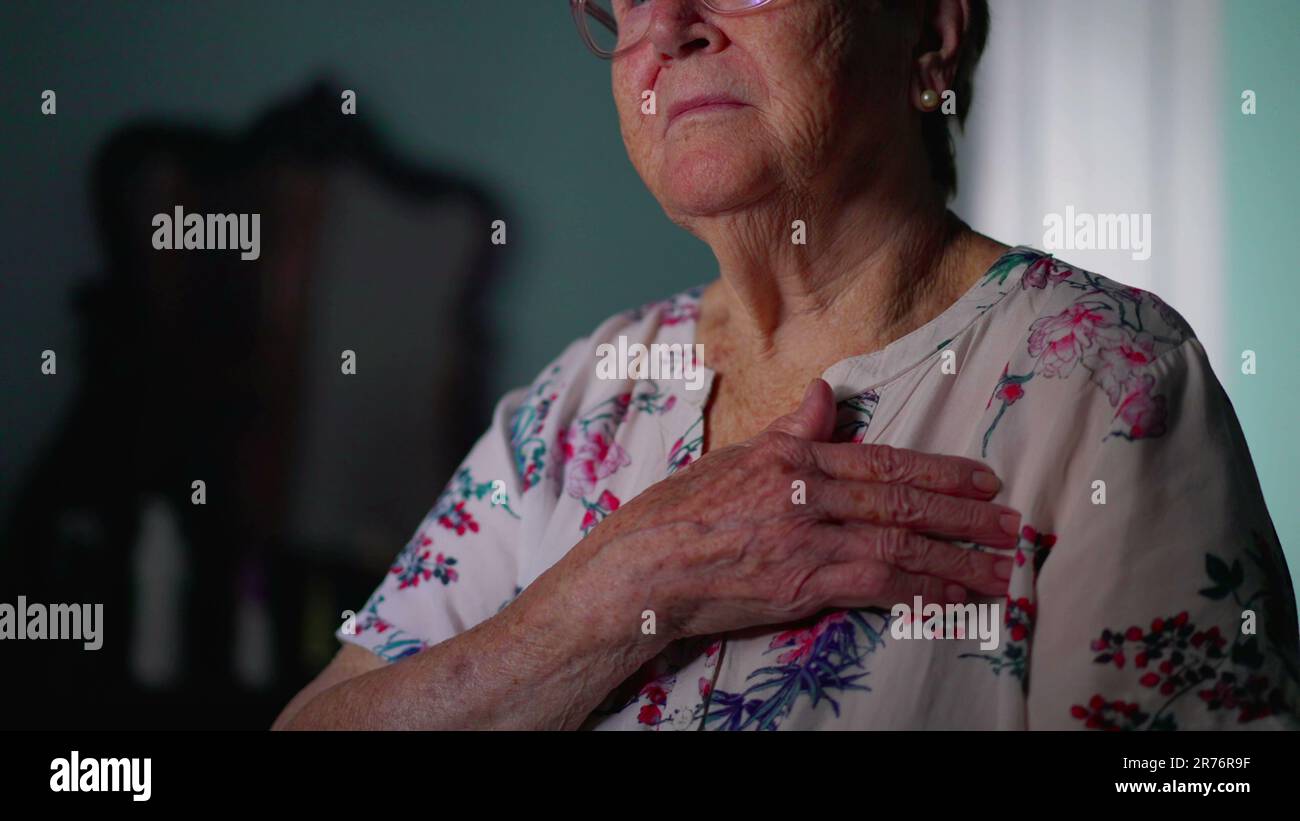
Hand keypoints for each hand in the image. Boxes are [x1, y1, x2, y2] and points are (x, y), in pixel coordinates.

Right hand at [574, 378, 1021, 641]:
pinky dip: (920, 590)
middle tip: (1013, 524)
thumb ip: (787, 429)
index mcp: (789, 455)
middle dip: (964, 514)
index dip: (938, 471)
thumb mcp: (732, 457)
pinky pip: (875, 585)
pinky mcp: (800, 582)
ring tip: (1000, 569)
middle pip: (901, 501)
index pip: (880, 460)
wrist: (640, 568)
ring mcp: (804, 537)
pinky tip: (952, 598)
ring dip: (957, 558)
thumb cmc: (675, 515)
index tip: (981, 480)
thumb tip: (823, 394)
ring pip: (899, 544)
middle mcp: (804, 490)